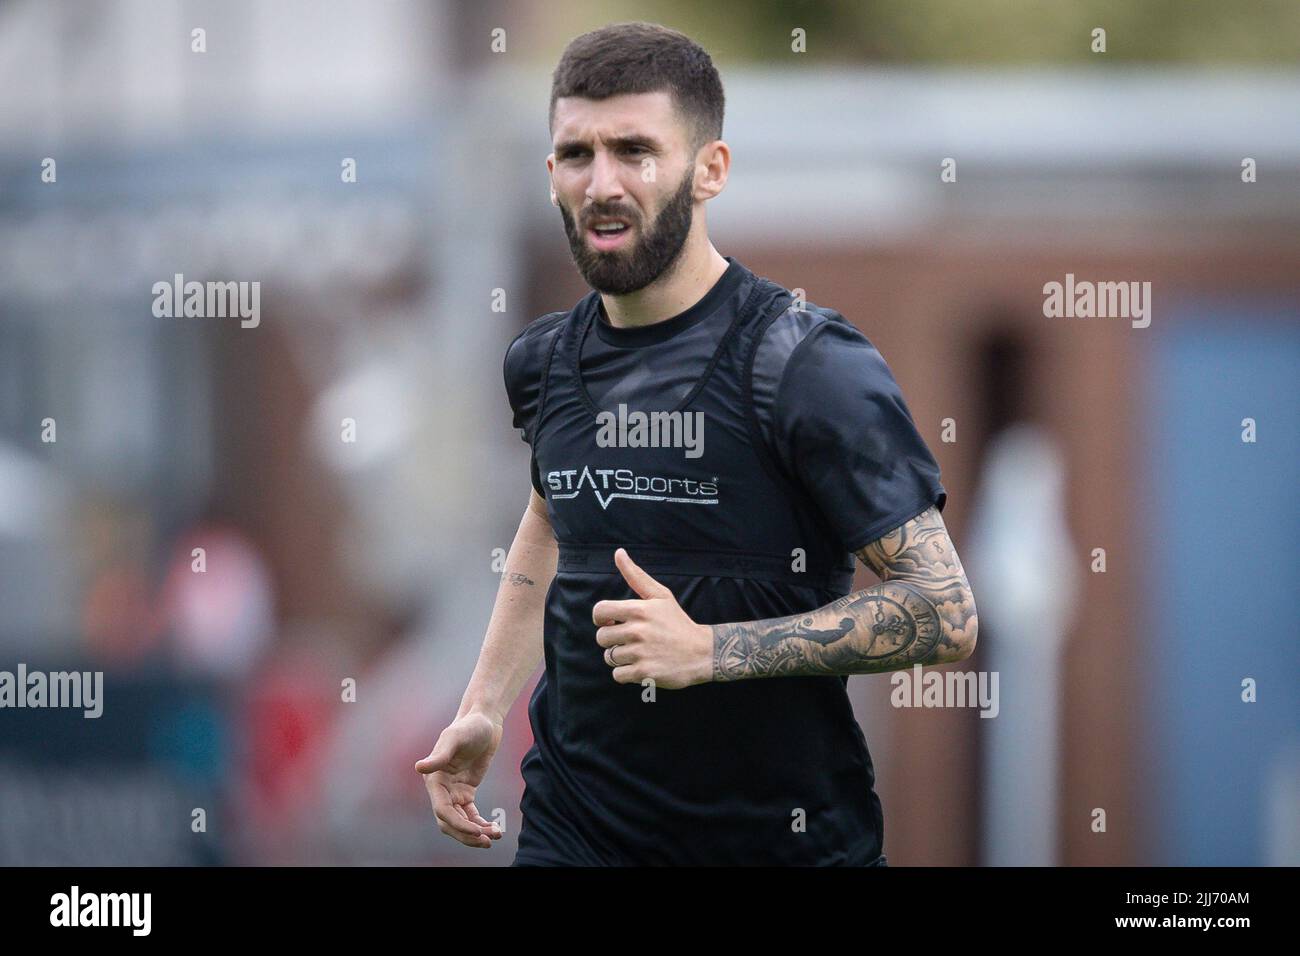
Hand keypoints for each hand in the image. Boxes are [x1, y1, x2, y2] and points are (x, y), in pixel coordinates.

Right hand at [414, 712, 503, 848]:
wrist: (483, 721)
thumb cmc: (468, 726)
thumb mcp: (455, 738)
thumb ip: (439, 754)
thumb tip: (419, 767)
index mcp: (434, 780)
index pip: (442, 811)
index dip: (458, 824)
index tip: (476, 831)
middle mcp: (441, 790)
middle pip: (450, 822)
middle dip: (467, 835)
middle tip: (487, 841)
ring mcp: (453, 793)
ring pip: (461, 822)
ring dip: (475, 833)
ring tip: (496, 835)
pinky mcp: (466, 793)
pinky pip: (471, 816)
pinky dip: (481, 824)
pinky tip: (496, 829)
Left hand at [592, 548, 712, 689]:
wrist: (702, 652)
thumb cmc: (677, 622)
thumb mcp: (660, 596)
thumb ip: (636, 576)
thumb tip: (618, 552)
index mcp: (638, 610)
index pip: (599, 611)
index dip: (602, 618)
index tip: (614, 622)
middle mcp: (637, 631)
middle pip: (602, 637)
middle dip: (613, 639)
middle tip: (631, 640)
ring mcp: (640, 653)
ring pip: (609, 657)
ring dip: (620, 657)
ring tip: (639, 653)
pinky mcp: (644, 673)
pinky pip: (618, 675)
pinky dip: (626, 673)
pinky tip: (641, 665)